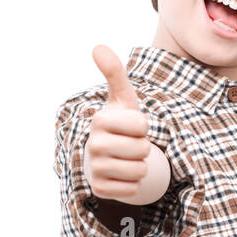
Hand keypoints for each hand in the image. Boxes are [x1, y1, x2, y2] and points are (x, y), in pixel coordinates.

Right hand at [84, 45, 151, 202]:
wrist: (109, 154)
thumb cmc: (121, 123)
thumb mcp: (122, 98)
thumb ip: (114, 72)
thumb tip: (98, 46)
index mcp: (100, 120)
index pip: (142, 126)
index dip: (144, 127)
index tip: (132, 126)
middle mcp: (93, 145)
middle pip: (142, 150)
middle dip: (143, 148)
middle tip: (131, 144)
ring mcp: (95, 169)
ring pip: (139, 171)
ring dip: (140, 166)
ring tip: (128, 158)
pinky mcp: (100, 190)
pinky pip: (133, 190)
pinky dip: (134, 184)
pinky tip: (122, 174)